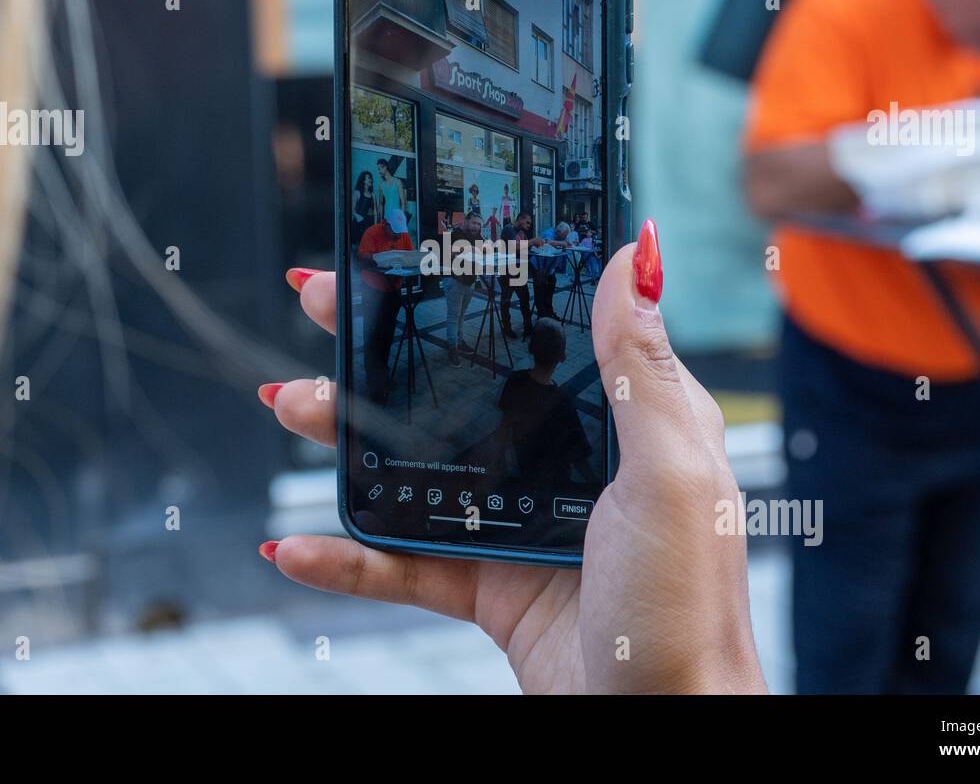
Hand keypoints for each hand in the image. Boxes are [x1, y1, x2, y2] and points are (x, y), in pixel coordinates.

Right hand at [261, 222, 766, 693]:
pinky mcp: (490, 586)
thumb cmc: (689, 605)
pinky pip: (405, 562)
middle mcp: (568, 462)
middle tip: (318, 305)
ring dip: (348, 439)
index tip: (406, 252)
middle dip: (382, 347)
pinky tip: (297, 545)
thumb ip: (642, 366)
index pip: (533, 327)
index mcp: (621, 419)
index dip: (468, 285)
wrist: (665, 726)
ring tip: (290, 405)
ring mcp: (522, 522)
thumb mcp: (674, 472)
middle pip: (458, 388)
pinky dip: (349, 557)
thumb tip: (634, 252)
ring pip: (417, 466)